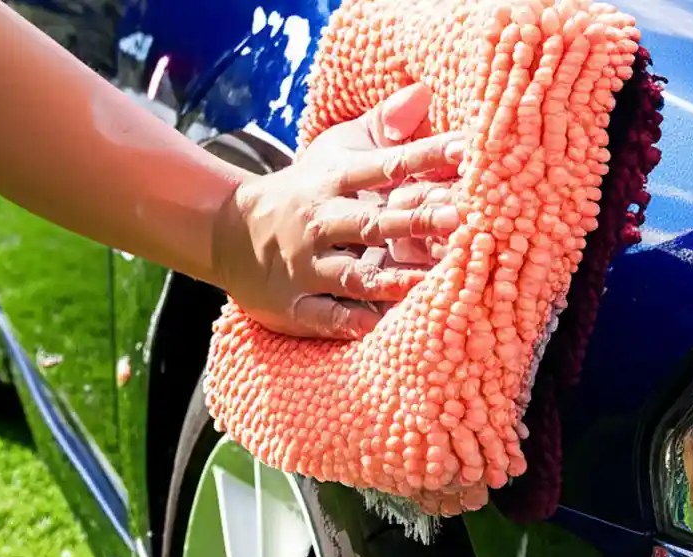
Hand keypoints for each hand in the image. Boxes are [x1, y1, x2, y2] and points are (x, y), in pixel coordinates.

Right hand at [211, 84, 467, 338]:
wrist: (227, 231)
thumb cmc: (304, 190)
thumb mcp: (334, 151)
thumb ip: (382, 126)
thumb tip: (425, 93)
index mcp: (333, 181)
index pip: (385, 165)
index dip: (424, 157)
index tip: (465, 150)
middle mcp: (320, 223)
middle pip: (372, 222)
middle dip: (415, 221)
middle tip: (460, 218)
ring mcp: (305, 267)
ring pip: (352, 275)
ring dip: (390, 279)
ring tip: (430, 280)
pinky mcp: (292, 305)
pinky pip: (323, 316)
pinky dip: (348, 321)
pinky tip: (377, 326)